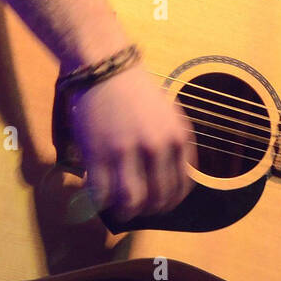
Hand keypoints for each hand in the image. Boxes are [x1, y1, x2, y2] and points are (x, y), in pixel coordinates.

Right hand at [64, 64, 196, 222]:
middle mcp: (156, 147)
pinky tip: (98, 196)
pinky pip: (102, 194)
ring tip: (119, 209)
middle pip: (158, 199)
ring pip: (131, 202)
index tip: (159, 203)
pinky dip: (100, 202)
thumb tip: (169, 182)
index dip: (169, 202)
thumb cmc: (137, 92)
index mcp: (178, 138)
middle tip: (138, 209)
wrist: (107, 68)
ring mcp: (126, 152)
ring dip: (126, 212)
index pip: (181, 187)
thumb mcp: (169, 115)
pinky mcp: (98, 154)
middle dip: (149, 211)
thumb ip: (173, 146)